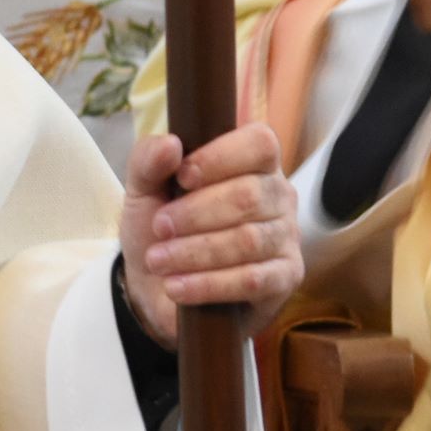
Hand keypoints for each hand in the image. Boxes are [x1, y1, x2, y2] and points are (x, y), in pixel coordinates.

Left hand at [117, 124, 300, 343]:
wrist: (157, 285)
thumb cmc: (161, 227)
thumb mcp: (144, 189)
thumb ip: (148, 160)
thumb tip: (171, 144)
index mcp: (253, 162)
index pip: (259, 144)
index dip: (220, 157)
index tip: (182, 177)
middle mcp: (278, 195)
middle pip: (248, 195)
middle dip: (195, 213)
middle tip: (159, 227)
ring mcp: (286, 237)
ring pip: (248, 240)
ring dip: (195, 252)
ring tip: (158, 260)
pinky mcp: (285, 277)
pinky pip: (253, 280)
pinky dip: (209, 284)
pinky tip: (177, 287)